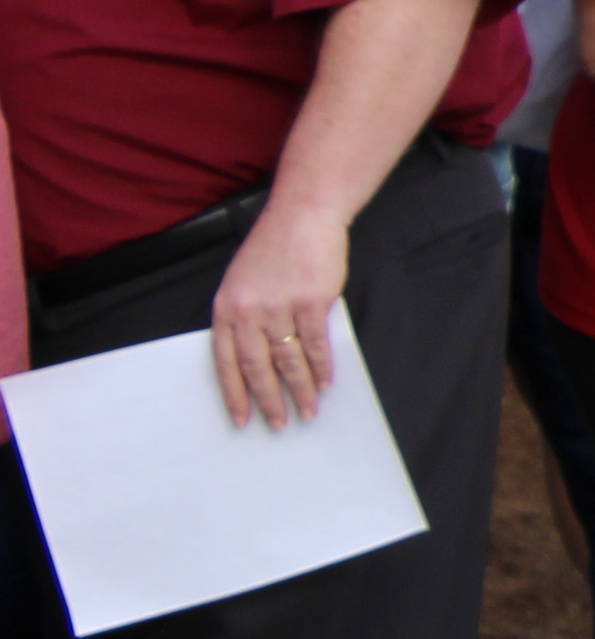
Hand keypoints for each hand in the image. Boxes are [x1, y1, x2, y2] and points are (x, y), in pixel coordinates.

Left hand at [206, 205, 349, 428]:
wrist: (304, 215)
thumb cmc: (275, 247)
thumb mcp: (243, 282)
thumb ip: (246, 318)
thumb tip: (262, 357)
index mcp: (226, 309)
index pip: (225, 362)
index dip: (234, 394)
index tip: (242, 419)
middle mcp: (248, 311)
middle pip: (256, 367)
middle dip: (268, 400)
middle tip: (279, 423)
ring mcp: (279, 307)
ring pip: (288, 361)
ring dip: (300, 389)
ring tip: (309, 410)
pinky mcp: (311, 301)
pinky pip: (315, 344)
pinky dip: (322, 366)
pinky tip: (327, 382)